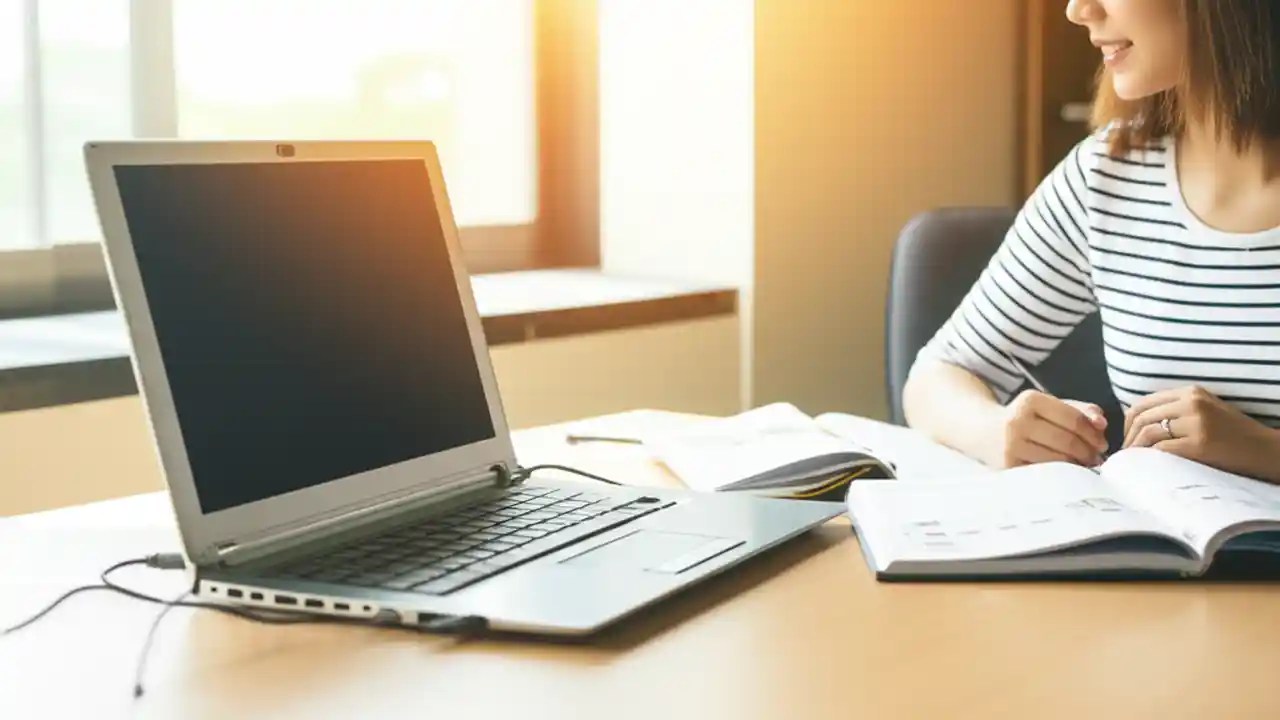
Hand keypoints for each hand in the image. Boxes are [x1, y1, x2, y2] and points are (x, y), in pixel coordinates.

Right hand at [989, 390, 1109, 468]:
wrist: (980, 430)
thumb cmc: (1023, 418)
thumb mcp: (1047, 406)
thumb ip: (1078, 410)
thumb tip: (1102, 422)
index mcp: (1030, 400)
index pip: (1074, 419)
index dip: (1093, 433)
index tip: (1102, 442)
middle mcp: (1018, 421)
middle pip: (1068, 441)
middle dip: (1089, 452)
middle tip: (1096, 457)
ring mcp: (1011, 445)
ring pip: (1059, 460)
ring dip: (1078, 465)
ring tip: (1083, 464)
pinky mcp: (1008, 466)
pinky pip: (1046, 473)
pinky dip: (1062, 473)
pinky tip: (1065, 471)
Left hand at [1124, 385, 1279, 482]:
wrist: (1264, 450)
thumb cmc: (1232, 434)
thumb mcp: (1205, 411)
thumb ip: (1176, 410)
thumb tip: (1138, 423)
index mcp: (1191, 391)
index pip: (1143, 403)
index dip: (1127, 422)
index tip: (1127, 437)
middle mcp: (1191, 403)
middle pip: (1142, 417)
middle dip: (1128, 437)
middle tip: (1125, 454)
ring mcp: (1196, 423)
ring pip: (1148, 432)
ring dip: (1135, 449)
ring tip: (1133, 462)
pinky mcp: (1200, 444)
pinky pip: (1162, 449)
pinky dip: (1149, 458)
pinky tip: (1147, 466)